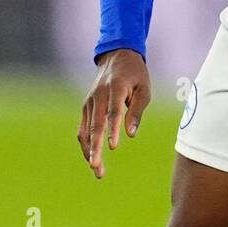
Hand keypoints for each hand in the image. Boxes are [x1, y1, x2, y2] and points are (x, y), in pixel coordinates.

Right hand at [78, 49, 151, 178]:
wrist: (117, 56)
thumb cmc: (135, 75)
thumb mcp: (144, 89)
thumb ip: (137, 111)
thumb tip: (130, 134)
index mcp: (115, 88)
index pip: (113, 112)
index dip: (112, 130)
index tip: (113, 147)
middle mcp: (98, 96)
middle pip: (95, 125)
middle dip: (95, 148)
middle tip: (96, 167)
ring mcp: (89, 101)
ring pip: (86, 130)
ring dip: (89, 151)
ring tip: (97, 170)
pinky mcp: (86, 107)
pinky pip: (83, 128)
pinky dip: (86, 143)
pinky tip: (92, 157)